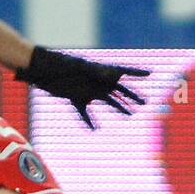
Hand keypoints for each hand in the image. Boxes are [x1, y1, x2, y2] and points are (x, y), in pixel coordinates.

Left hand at [16, 46, 149, 128]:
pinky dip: (89, 121)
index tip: (151, 73)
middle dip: (133, 96)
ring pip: (108, 101)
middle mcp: (97, 81)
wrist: (43, 69)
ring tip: (130, 115)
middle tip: (145, 103)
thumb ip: (96, 71)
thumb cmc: (62, 63)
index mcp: (100, 71)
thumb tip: (110, 76)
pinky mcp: (76, 98)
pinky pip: (85, 112)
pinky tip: (94, 129)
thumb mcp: (81, 66)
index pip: (123, 71)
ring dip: (119, 108)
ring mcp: (88, 90)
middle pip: (119, 90)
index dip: (137, 72)